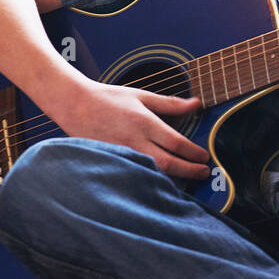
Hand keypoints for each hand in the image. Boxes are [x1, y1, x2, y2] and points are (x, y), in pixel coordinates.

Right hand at [47, 78, 212, 179]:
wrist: (74, 105)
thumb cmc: (108, 98)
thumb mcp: (141, 95)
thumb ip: (170, 104)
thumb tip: (196, 104)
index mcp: (145, 123)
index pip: (177, 143)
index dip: (194, 154)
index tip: (205, 157)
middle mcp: (135, 141)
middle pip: (168, 163)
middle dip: (190, 170)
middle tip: (204, 173)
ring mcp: (122, 154)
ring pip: (153, 173)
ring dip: (173, 179)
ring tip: (187, 179)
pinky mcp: (112, 161)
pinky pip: (136, 175)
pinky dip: (151, 180)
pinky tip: (160, 182)